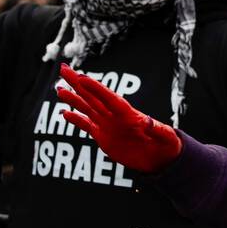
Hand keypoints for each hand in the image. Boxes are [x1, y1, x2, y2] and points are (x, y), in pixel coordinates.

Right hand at [55, 63, 181, 172]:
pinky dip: (76, 120)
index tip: (81, 77)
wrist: (161, 158)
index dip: (96, 89)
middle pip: (93, 97)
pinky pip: (87, 126)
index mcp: (130, 114)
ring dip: (73, 99)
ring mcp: (108, 125)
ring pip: (87, 108)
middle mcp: (116, 116)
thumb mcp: (165, 137)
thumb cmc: (167, 145)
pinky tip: (64, 113)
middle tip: (63, 69)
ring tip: (59, 89)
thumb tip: (148, 122)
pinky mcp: (104, 137)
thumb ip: (157, 130)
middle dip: (78, 83)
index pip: (110, 99)